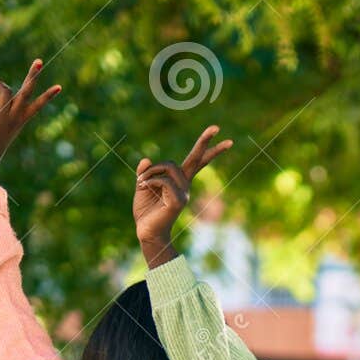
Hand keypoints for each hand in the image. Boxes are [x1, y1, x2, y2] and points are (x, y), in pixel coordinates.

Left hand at [0, 60, 60, 187]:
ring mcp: (1, 117)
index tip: (60, 87)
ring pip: (3, 89)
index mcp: (20, 120)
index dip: (48, 96)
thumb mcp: (0, 122)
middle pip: (26, 92)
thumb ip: (0, 104)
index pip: (38, 105)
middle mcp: (13, 117)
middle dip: (33, 75)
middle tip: (39, 60)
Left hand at [135, 126, 232, 266]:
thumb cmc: (145, 212)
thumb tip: (146, 160)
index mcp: (179, 180)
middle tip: (216, 127)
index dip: (207, 146)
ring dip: (152, 171)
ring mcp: (184, 193)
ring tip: (142, 183)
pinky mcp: (178, 201)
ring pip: (170, 166)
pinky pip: (163, 180)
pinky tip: (143, 188)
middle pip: (197, 159)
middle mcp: (185, 185)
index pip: (196, 161)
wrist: (146, 232)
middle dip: (205, 142)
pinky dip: (149, 181)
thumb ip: (145, 172)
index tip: (218, 132)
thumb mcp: (143, 186)